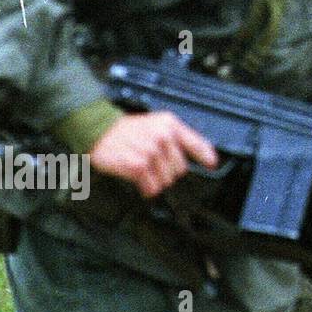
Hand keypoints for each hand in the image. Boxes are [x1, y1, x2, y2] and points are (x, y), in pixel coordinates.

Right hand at [89, 112, 218, 198]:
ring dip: (156, 181)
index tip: (212, 164)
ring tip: (144, 170)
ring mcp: (151, 151)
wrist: (99, 130)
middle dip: (168, 172)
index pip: (197, 143)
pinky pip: (151, 187)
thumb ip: (178, 137)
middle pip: (180, 169)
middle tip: (154, 166)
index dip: (206, 156)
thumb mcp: (157, 124)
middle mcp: (163, 136)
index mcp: (170, 125)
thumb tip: (202, 155)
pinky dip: (146, 188)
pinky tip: (139, 179)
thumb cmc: (127, 129)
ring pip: (166, 180)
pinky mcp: (138, 165)